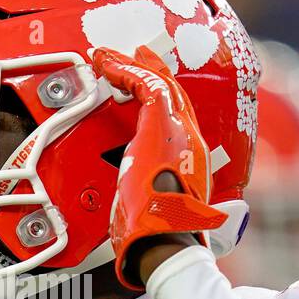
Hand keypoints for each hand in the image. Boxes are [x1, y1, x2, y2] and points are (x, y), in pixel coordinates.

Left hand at [91, 45, 224, 289]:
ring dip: (132, 66)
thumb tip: (137, 205)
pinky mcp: (163, 125)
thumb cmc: (157, 237)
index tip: (144, 86)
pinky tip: (107, 63)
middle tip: (137, 56)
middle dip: (152, 72)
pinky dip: (125, 70)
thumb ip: (150, 199)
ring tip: (109, 56)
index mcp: (191, 161)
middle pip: (174, 95)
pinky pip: (145, 85)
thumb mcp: (154, 211)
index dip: (163, 99)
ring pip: (160, 85)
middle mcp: (191, 142)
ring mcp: (180, 131)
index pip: (179, 119)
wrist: (165, 242)